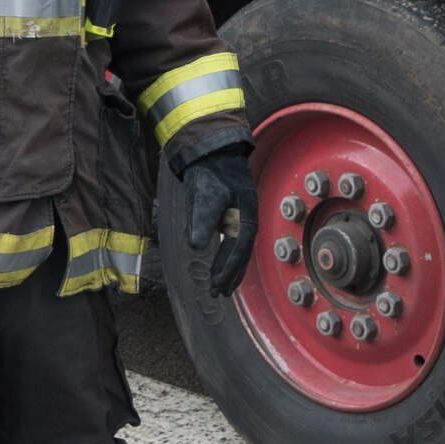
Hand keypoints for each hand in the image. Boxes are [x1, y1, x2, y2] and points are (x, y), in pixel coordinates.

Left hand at [181, 147, 258, 296]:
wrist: (213, 149)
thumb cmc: (209, 171)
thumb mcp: (203, 194)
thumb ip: (200, 219)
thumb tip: (196, 245)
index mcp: (245, 216)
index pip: (237, 250)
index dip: (228, 270)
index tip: (217, 286)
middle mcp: (248, 219)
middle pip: (242, 253)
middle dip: (231, 275)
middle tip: (219, 294)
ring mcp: (243, 216)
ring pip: (239, 249)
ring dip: (231, 268)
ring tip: (222, 286)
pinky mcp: (235, 214)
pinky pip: (235, 241)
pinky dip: (230, 255)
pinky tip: (222, 263)